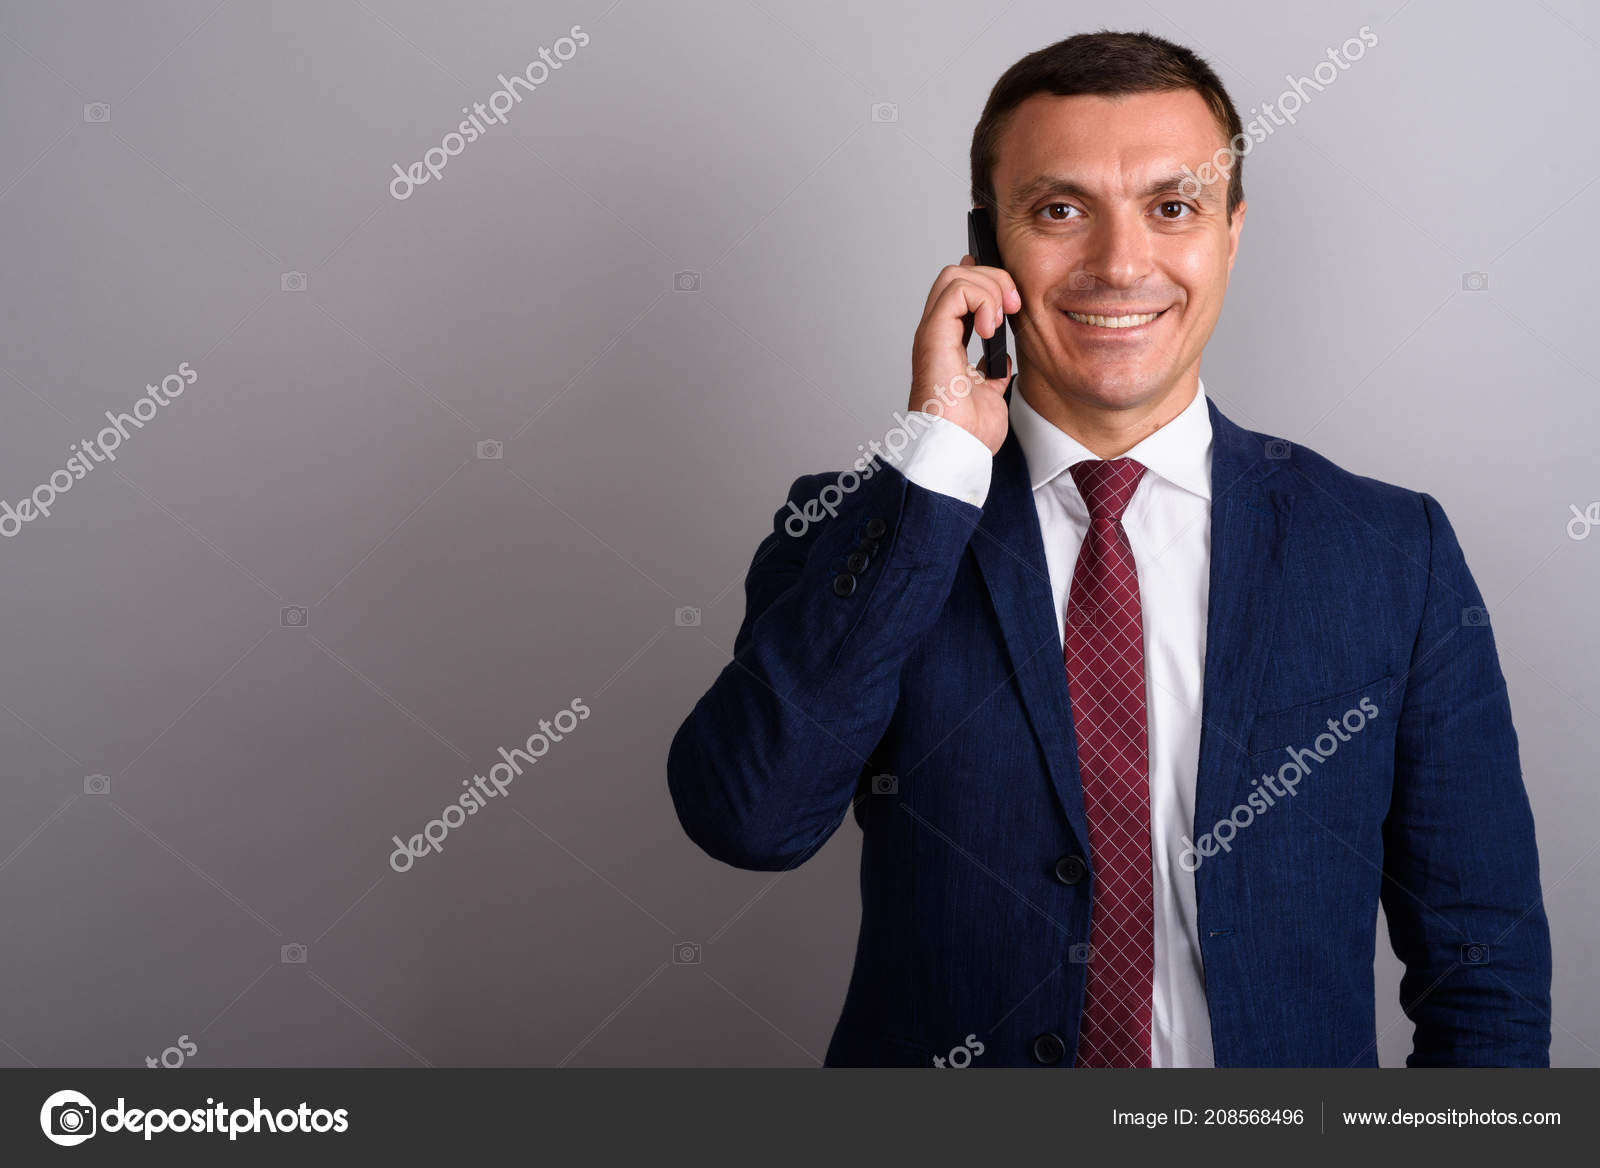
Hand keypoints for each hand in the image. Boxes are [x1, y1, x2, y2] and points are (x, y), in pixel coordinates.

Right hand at [909, 253, 1018, 454]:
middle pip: (957, 273)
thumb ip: (993, 372)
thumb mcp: (991, 394)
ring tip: (1000, 318)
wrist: (957, 448)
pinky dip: (980, 298)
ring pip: (955, 274)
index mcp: (948, 344)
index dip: (985, 282)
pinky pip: (955, 289)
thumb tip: (1001, 361)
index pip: (959, 292)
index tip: (1011, 298)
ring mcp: (933, 332)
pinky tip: (990, 327)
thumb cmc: (968, 432)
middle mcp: (937, 333)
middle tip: (1013, 306)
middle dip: (993, 279)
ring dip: (989, 287)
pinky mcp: (934, 334)